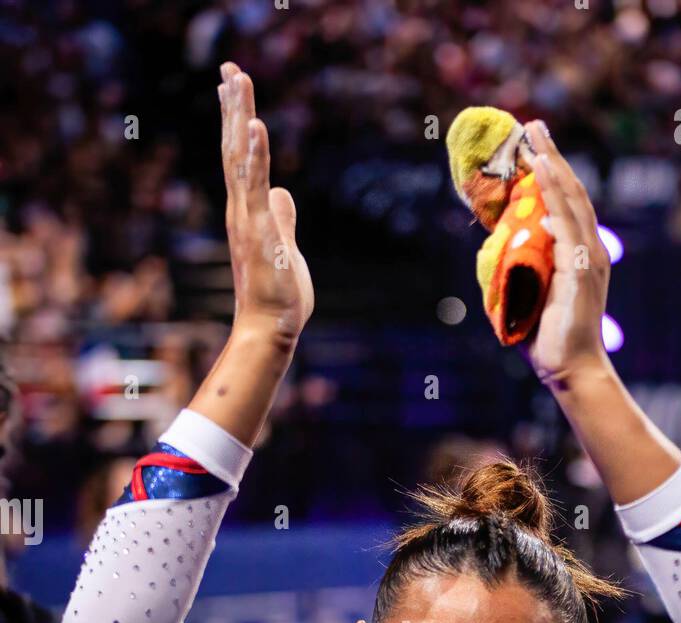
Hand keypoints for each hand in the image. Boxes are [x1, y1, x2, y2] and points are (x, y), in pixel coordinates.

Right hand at [218, 62, 313, 348]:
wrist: (269, 331)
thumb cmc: (277, 298)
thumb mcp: (284, 249)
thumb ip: (283, 219)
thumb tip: (283, 193)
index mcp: (247, 213)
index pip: (240, 159)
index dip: (236, 122)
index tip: (232, 88)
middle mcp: (240, 210)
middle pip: (233, 148)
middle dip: (233, 106)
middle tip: (230, 67)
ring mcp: (247, 219)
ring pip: (240, 159)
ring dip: (239, 116)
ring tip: (236, 79)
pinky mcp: (259, 230)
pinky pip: (255, 185)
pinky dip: (255, 154)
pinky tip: (254, 124)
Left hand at [519, 121, 609, 388]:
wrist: (571, 368)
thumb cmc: (549, 338)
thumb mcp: (532, 292)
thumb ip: (523, 268)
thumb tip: (500, 250)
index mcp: (580, 253)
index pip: (567, 202)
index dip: (553, 172)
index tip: (536, 145)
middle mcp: (589, 250)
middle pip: (572, 192)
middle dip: (553, 157)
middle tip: (535, 126)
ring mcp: (587, 261)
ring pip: (571, 205)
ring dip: (553, 171)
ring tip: (536, 143)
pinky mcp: (579, 276)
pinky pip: (568, 234)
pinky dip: (556, 208)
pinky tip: (544, 187)